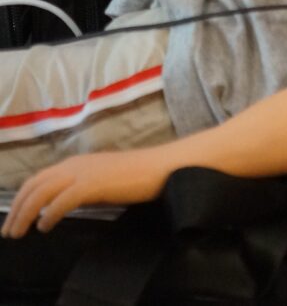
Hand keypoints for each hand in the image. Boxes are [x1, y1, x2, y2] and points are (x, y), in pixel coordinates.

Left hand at [2, 149, 171, 236]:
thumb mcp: (101, 179)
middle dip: (17, 209)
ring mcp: (84, 172)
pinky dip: (48, 214)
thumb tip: (60, 206)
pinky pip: (62, 200)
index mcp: (77, 162)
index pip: (39, 179)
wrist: (161, 168)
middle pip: (35, 184)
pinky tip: (45, 226)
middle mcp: (76, 163)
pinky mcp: (93, 183)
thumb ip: (81, 188)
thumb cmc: (136, 176)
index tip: (14, 219)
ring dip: (25, 214)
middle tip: (9, 231)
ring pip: (42, 191)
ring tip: (19, 232)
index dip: (22, 199)